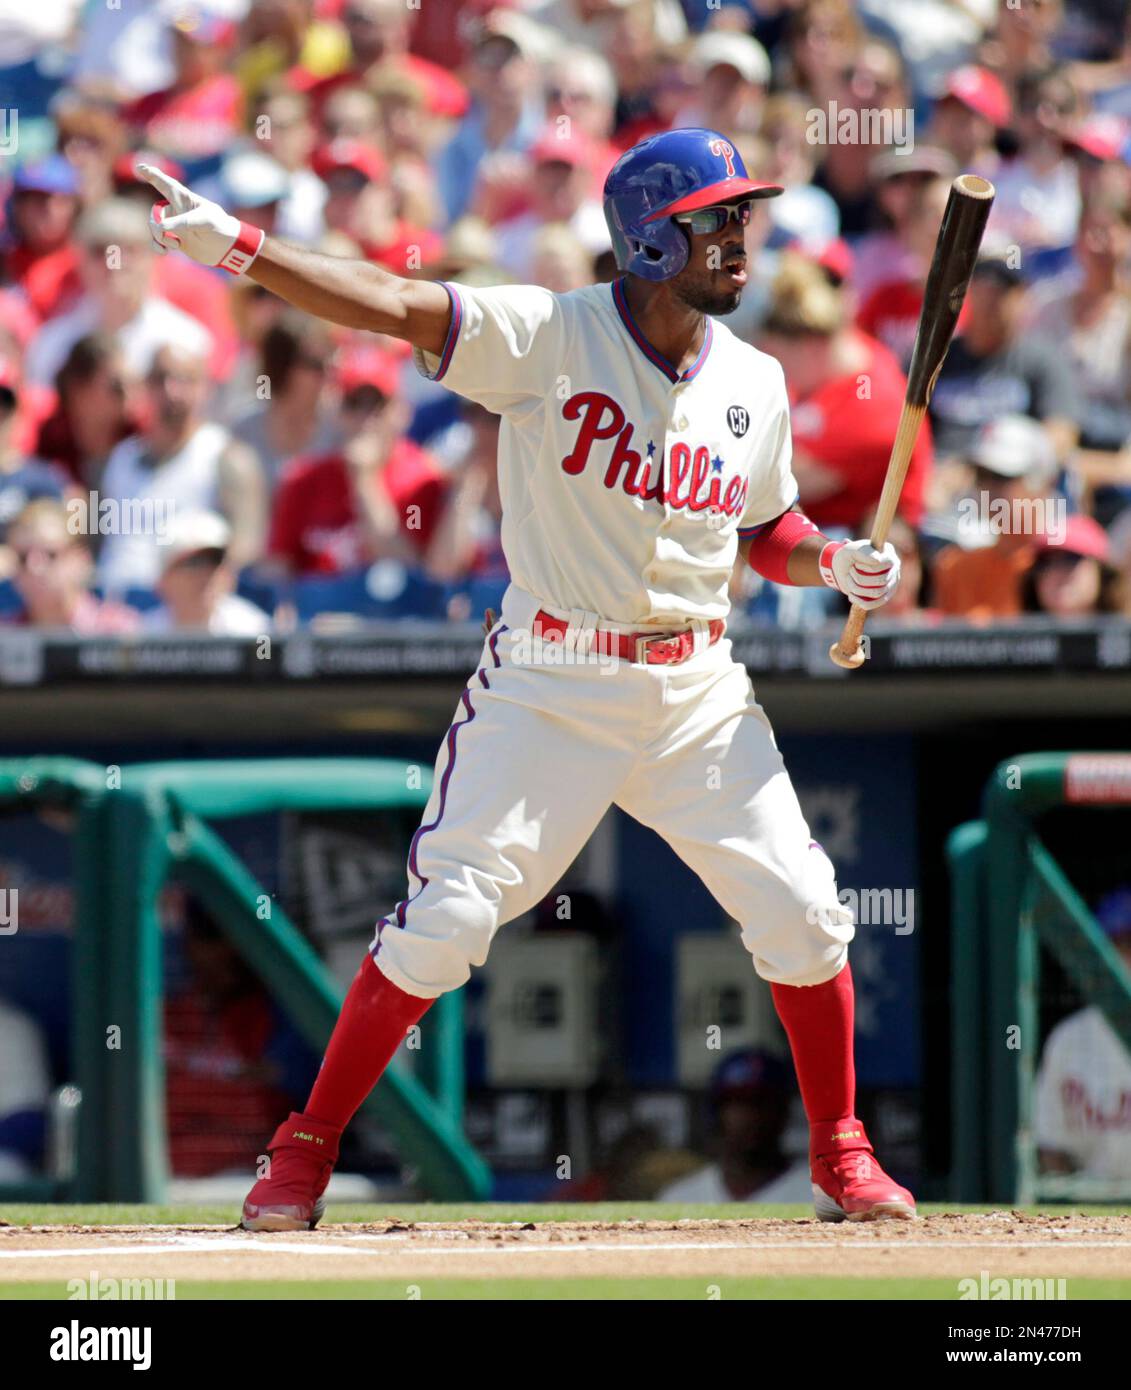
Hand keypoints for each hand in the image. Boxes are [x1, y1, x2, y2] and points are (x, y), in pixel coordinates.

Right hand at [136, 163, 264, 274]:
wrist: (227, 249)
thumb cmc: (219, 227)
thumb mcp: (203, 221)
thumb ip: (182, 222)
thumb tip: (160, 228)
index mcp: (184, 199)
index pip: (166, 184)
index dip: (152, 175)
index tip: (140, 167)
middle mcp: (177, 210)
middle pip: (155, 213)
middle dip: (155, 225)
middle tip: (164, 235)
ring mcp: (175, 225)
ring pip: (155, 227)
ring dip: (159, 237)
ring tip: (174, 245)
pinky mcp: (176, 239)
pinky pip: (158, 241)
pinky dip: (157, 246)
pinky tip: (164, 251)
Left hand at [819, 537, 899, 609]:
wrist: (841, 568)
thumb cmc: (848, 556)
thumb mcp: (851, 549)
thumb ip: (864, 551)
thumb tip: (878, 560)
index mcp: (889, 553)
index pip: (887, 563)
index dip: (869, 567)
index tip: (855, 564)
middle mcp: (894, 568)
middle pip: (881, 580)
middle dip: (860, 579)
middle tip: (849, 572)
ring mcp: (891, 583)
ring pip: (877, 593)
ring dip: (858, 589)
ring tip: (848, 581)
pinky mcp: (885, 596)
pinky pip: (876, 603)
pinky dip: (861, 601)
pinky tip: (851, 596)